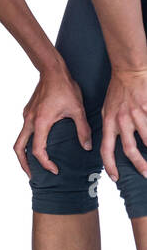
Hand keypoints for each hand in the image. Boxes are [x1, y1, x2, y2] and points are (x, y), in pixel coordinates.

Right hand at [14, 60, 92, 176]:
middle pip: (18, 147)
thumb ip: (82, 130)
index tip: (55, 170)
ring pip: (19, 139)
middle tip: (32, 175)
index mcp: (41, 122)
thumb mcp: (78, 110)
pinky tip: (39, 143)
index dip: (45, 163)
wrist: (52, 71)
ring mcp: (27, 116)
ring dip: (24, 153)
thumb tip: (87, 147)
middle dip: (23, 164)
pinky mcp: (28, 112)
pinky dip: (28, 141)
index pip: (38, 150)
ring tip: (33, 164)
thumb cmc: (65, 88)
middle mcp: (30, 120)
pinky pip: (25, 131)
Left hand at [101, 66, 146, 180]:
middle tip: (146, 175)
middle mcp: (122, 121)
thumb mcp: (106, 109)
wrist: (129, 71)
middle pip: (129, 149)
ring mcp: (137, 115)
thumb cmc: (118, 91)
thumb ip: (109, 126)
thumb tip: (109, 142)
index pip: (105, 149)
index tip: (115, 177)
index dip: (110, 165)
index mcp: (109, 122)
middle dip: (139, 165)